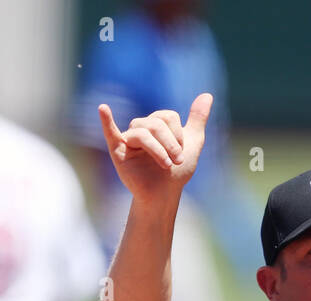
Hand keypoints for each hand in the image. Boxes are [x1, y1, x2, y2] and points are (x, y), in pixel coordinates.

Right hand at [98, 93, 212, 201]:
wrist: (164, 195)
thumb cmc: (176, 172)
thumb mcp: (192, 143)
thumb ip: (197, 119)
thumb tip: (207, 95)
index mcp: (156, 124)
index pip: (168, 116)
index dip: (178, 135)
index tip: (181, 153)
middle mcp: (141, 128)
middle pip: (156, 123)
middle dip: (171, 143)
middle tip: (176, 161)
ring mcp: (128, 139)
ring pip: (143, 132)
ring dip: (158, 149)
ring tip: (166, 165)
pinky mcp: (118, 152)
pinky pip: (111, 133)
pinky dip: (106, 121)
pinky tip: (103, 109)